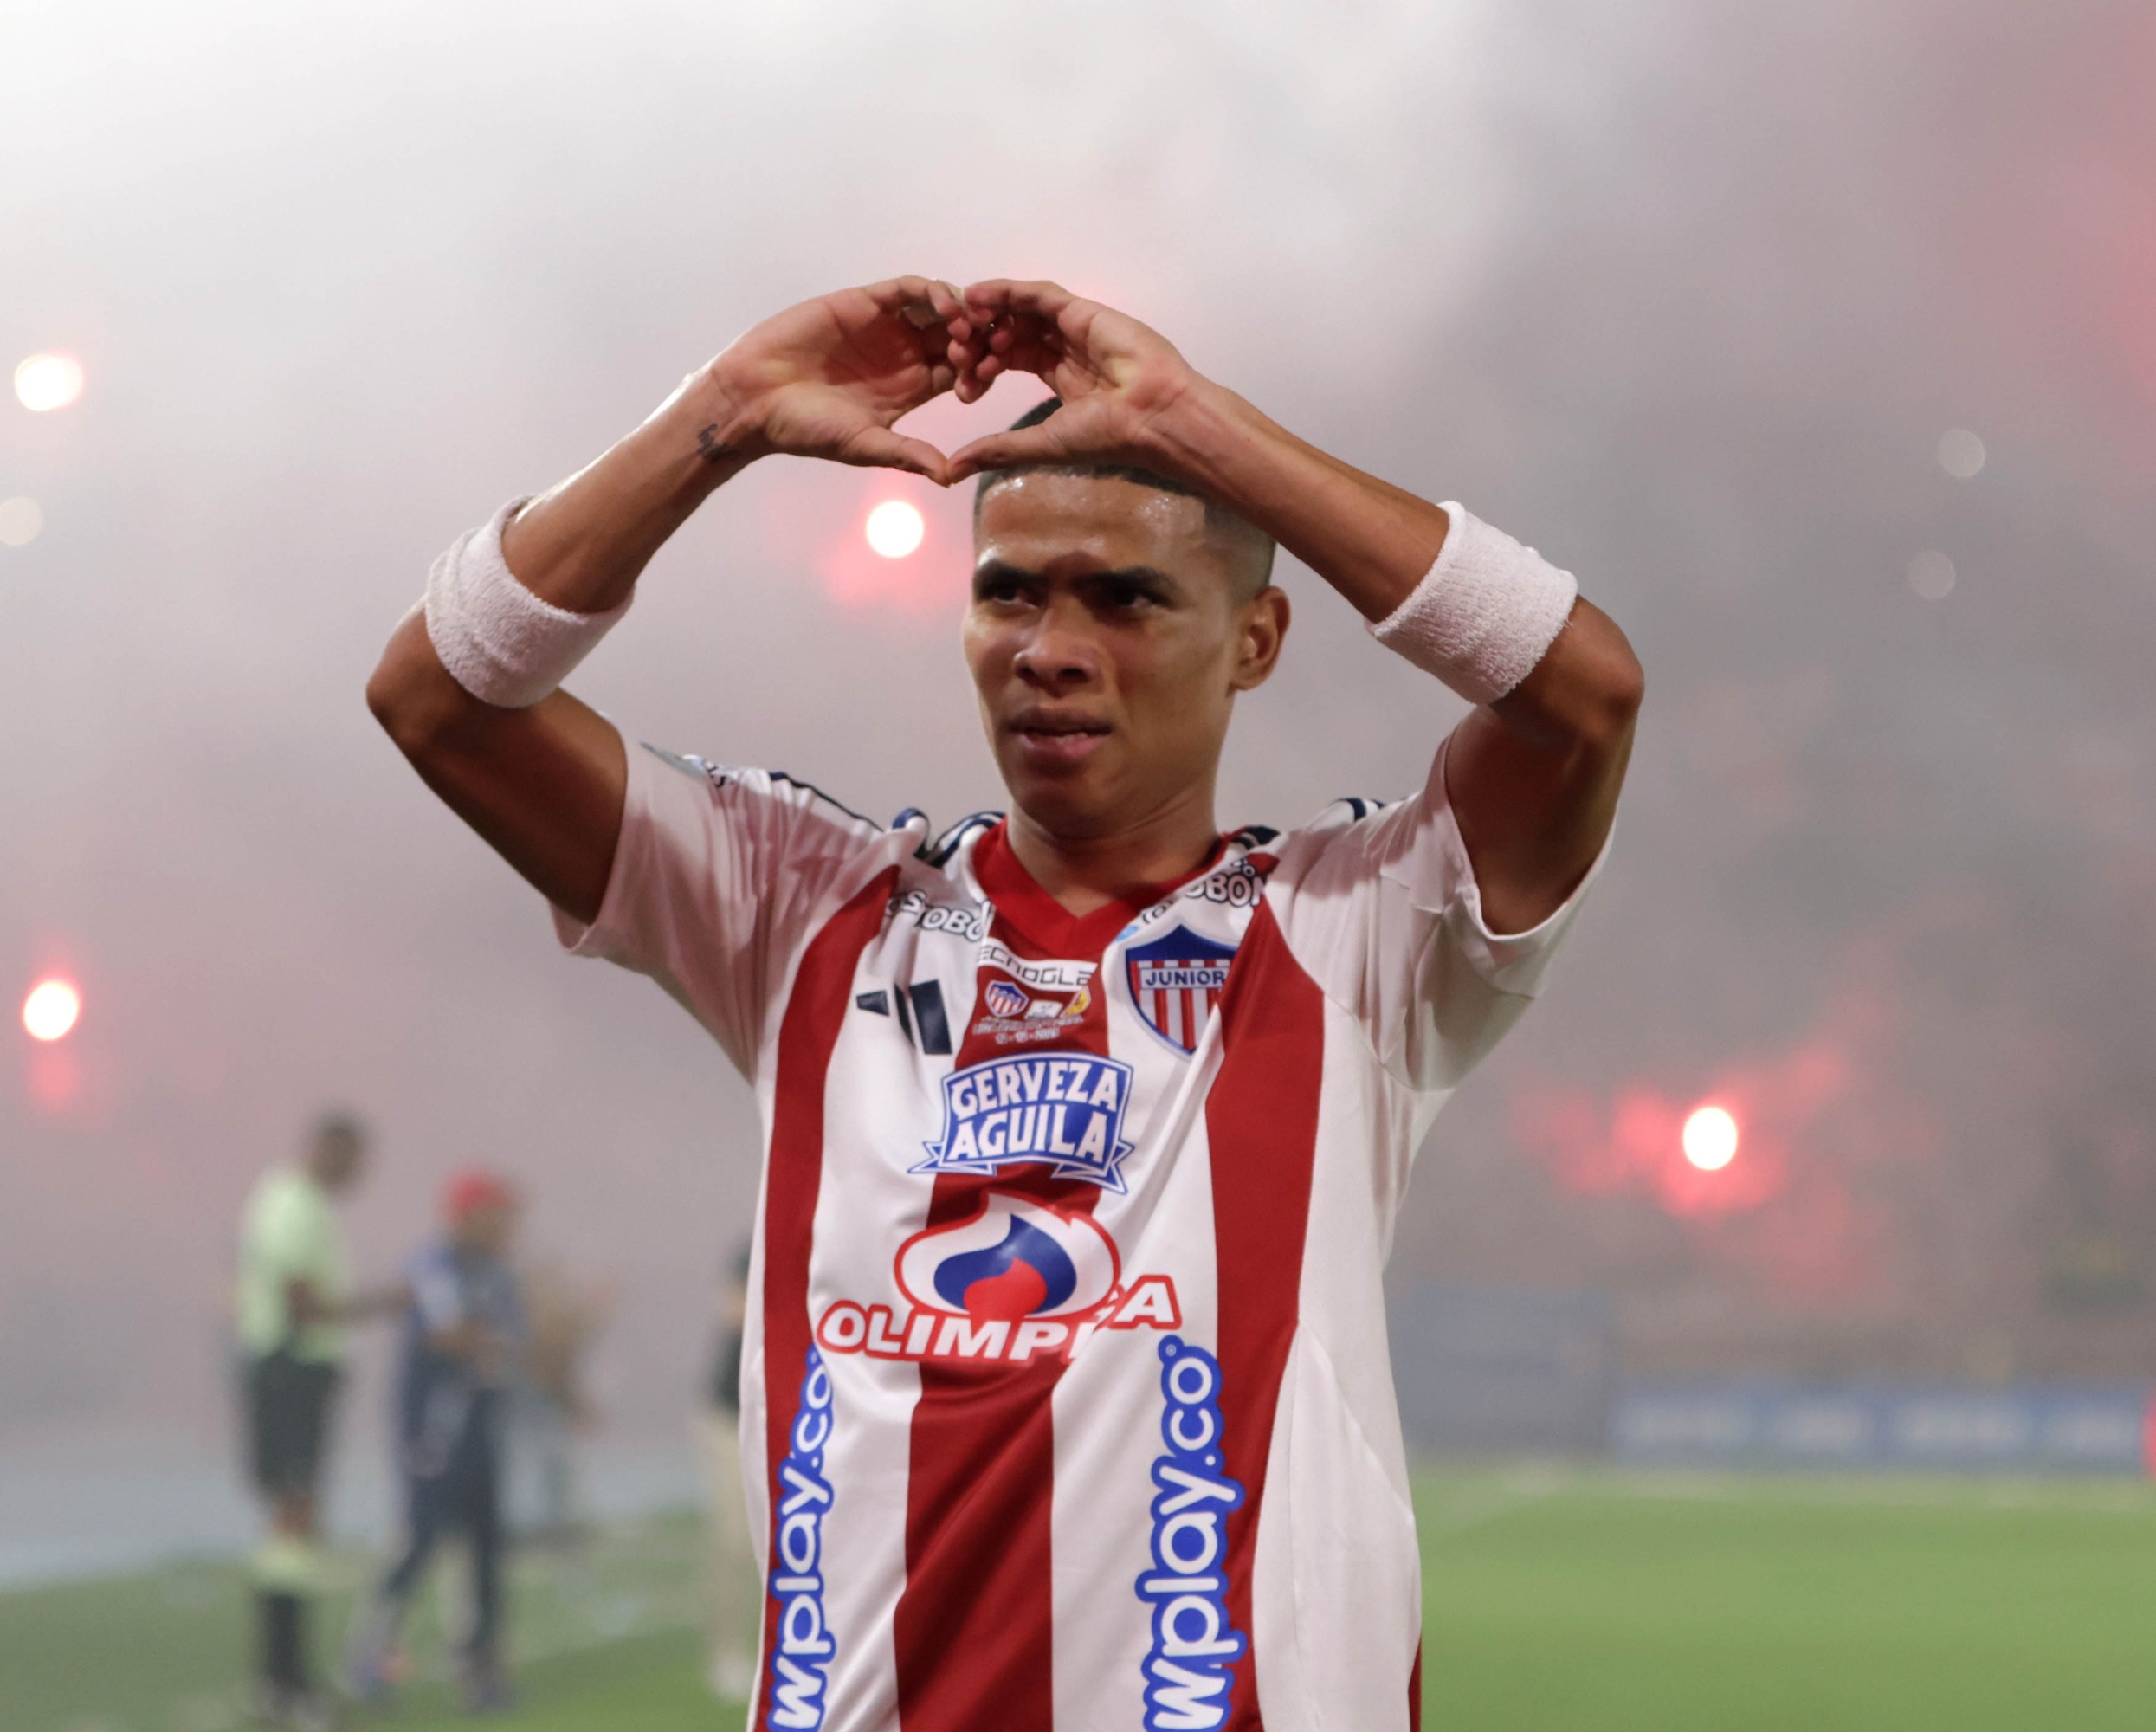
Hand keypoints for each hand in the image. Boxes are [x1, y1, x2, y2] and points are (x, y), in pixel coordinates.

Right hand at [708, 276, 966, 482]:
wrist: (755, 398)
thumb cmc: (806, 429)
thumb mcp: (865, 445)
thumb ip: (907, 454)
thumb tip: (950, 477)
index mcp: (911, 388)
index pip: (962, 372)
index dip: (980, 371)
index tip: (989, 378)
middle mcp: (903, 354)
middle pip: (957, 336)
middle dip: (977, 339)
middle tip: (986, 347)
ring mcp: (885, 326)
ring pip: (939, 309)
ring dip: (960, 313)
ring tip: (967, 328)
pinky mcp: (864, 302)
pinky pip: (909, 289)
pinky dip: (933, 292)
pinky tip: (946, 307)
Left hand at [945, 280, 1201, 481]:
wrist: (1153, 417)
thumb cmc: (1109, 435)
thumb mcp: (1042, 443)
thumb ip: (998, 448)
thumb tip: (953, 468)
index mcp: (1059, 374)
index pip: (1009, 359)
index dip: (981, 368)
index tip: (960, 388)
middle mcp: (1065, 347)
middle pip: (1011, 332)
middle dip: (979, 340)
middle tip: (955, 353)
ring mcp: (1075, 326)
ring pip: (1021, 310)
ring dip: (988, 313)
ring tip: (959, 321)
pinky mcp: (1082, 310)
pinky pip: (1038, 295)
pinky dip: (1007, 291)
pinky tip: (979, 295)